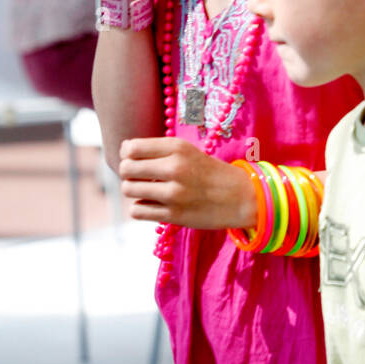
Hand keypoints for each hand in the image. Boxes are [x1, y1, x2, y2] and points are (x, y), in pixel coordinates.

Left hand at [119, 137, 255, 228]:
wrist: (240, 197)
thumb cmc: (210, 172)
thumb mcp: (188, 151)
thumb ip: (159, 150)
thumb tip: (124, 151)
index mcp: (178, 147)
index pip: (132, 148)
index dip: (127, 154)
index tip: (135, 158)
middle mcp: (175, 168)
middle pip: (126, 168)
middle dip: (128, 173)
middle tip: (138, 176)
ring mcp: (174, 193)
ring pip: (129, 189)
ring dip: (133, 190)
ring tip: (146, 190)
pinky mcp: (173, 215)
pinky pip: (137, 210)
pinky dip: (140, 208)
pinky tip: (152, 204)